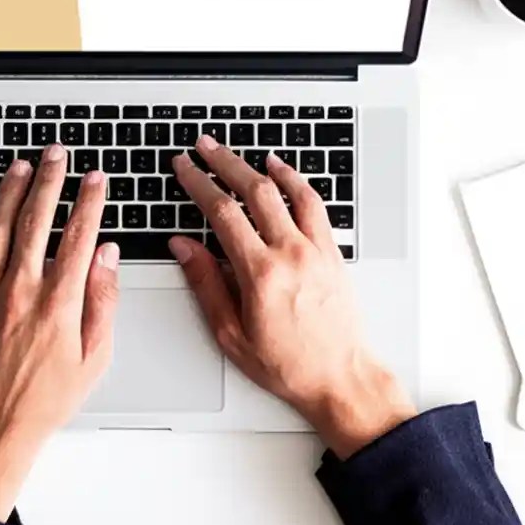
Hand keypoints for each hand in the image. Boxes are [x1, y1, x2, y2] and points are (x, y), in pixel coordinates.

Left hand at [0, 144, 119, 520]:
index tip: (95, 179)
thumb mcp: (94, 359)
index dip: (89, 202)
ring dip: (10, 193)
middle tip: (57, 155)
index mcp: (58, 304)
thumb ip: (103, 303)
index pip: (78, 236)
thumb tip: (106, 259)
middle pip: (35, 221)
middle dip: (50, 181)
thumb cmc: (43, 402)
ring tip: (21, 168)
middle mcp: (20, 292)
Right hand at [168, 135, 415, 458]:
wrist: (340, 378)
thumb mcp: (231, 334)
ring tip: (238, 153)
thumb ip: (206, 284)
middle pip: (253, 191)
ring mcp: (315, 250)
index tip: (185, 167)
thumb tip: (184, 247)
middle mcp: (290, 254)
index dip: (198, 183)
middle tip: (203, 147)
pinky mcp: (332, 253)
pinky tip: (283, 173)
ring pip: (287, 191)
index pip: (222, 213)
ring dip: (259, 166)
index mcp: (260, 274)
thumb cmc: (288, 364)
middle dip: (223, 163)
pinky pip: (314, 205)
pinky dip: (297, 182)